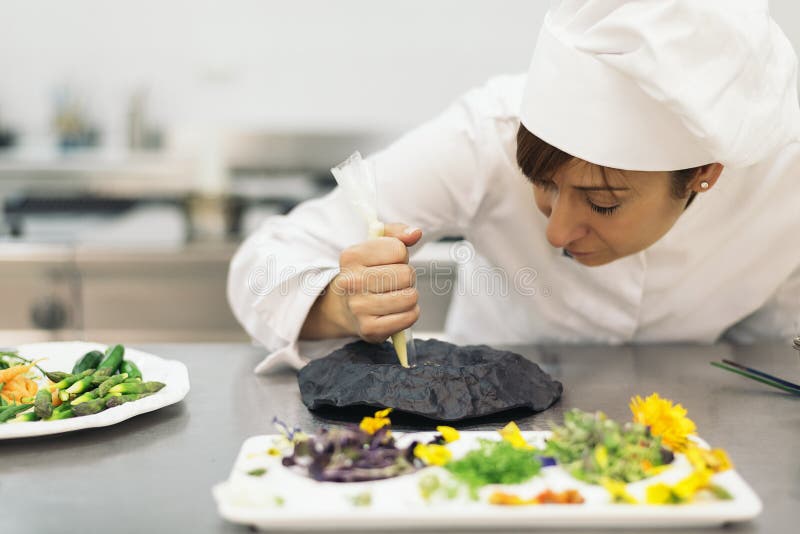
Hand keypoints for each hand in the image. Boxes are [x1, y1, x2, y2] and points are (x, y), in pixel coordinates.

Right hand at [300, 224, 421, 341]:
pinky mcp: (369, 329)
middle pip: (406, 274)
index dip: (401, 256)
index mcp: (351, 256)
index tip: (389, 262)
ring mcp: (358, 307)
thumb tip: (415, 233)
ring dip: (410, 296)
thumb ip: (398, 233)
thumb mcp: (377, 246)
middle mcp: (351, 282)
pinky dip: (410, 313)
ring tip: (395, 295)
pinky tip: (398, 310)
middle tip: (394, 281)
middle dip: (407, 277)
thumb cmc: (368, 272)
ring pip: (410, 297)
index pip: (398, 249)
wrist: (345, 307)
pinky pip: (409, 317)